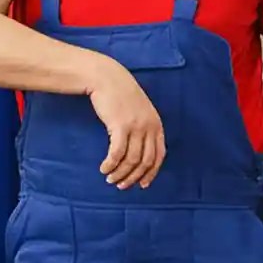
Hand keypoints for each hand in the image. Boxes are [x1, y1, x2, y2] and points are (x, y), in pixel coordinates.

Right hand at [87, 60, 165, 189]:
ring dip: (120, 173)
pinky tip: (104, 168)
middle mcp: (149, 126)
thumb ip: (143, 127)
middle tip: (122, 185)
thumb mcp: (139, 110)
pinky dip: (111, 164)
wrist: (106, 77)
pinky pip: (117, 153)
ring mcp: (136, 126)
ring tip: (110, 178)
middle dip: (134, 177)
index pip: (159, 156)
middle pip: (145, 161)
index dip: (151, 173)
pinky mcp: (120, 126)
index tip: (142, 185)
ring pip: (131, 160)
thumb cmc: (119, 93)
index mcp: (156, 124)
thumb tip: (138, 151)